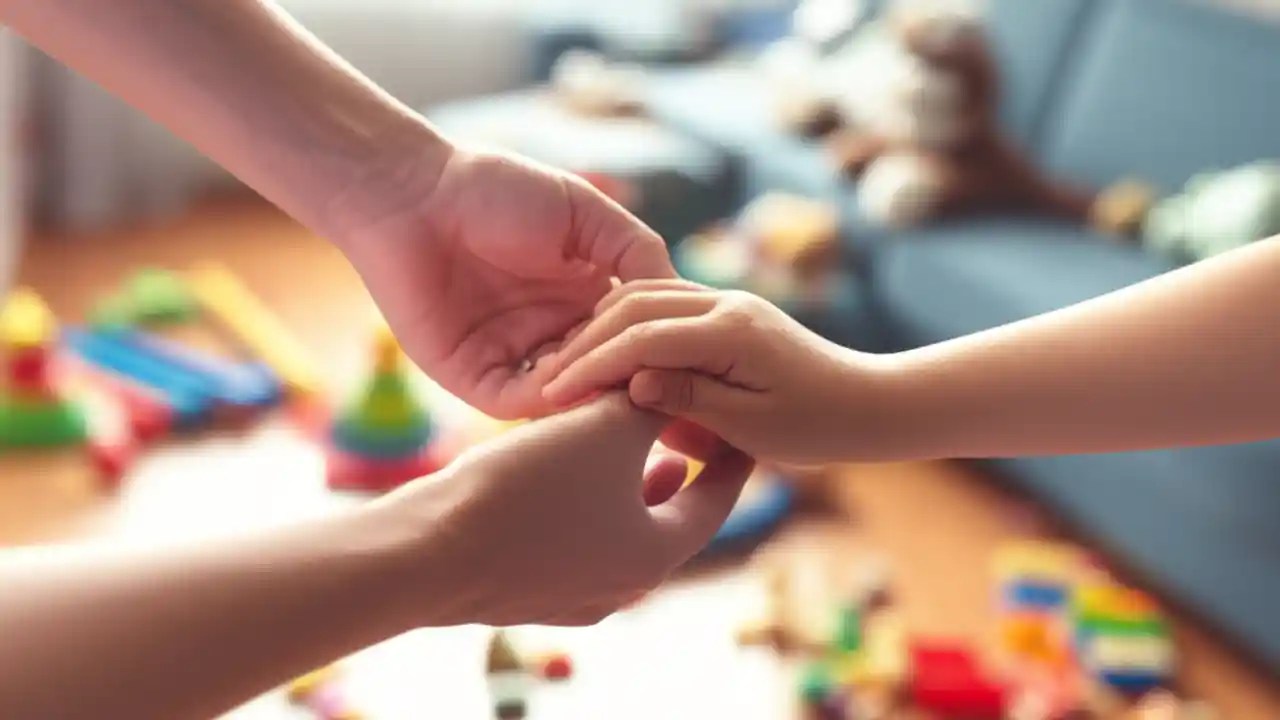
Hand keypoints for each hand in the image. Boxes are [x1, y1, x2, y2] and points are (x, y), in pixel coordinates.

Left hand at [333, 138, 673, 418]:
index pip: (635, 340)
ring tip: (624, 392)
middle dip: (634, 385)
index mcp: (586, 299)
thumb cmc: (498, 189)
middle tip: (668, 391)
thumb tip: (687, 301)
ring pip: (567, 400)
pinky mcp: (472, 378)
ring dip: (593, 397)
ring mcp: (515, 360)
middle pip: (607, 378)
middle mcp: (556, 336)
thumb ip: (638, 255)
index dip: (662, 349)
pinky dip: (547, 402)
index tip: (697, 358)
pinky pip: (517, 404)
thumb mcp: (587, 214)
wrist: (414, 193)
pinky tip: (571, 387)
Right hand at [378, 393, 753, 626]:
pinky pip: (574, 538)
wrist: (428, 552)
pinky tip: (563, 465)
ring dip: (627, 478)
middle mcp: (624, 584)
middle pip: (669, 516)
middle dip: (677, 461)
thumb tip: (668, 373)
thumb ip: (649, 398)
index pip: (717, 498)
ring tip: (633, 437)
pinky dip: (583, 498)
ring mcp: (574, 594)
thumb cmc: (530, 487)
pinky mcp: (528, 591)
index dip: (730, 451)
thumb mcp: (604, 428)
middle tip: (685, 420)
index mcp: (658, 553)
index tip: (737, 419)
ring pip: (617, 526)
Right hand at [542, 282, 890, 465]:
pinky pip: (662, 305)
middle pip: (632, 306)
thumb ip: (690, 401)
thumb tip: (631, 381)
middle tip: (547, 382)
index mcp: (730, 331)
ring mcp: (725, 300)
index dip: (590, 366)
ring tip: (567, 369)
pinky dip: (626, 325)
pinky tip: (605, 356)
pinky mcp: (725, 310)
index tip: (550, 396)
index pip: (640, 339)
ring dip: (600, 329)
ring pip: (642, 296)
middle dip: (585, 343)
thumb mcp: (752, 426)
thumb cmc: (817, 426)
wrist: (869, 403)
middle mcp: (725, 303)